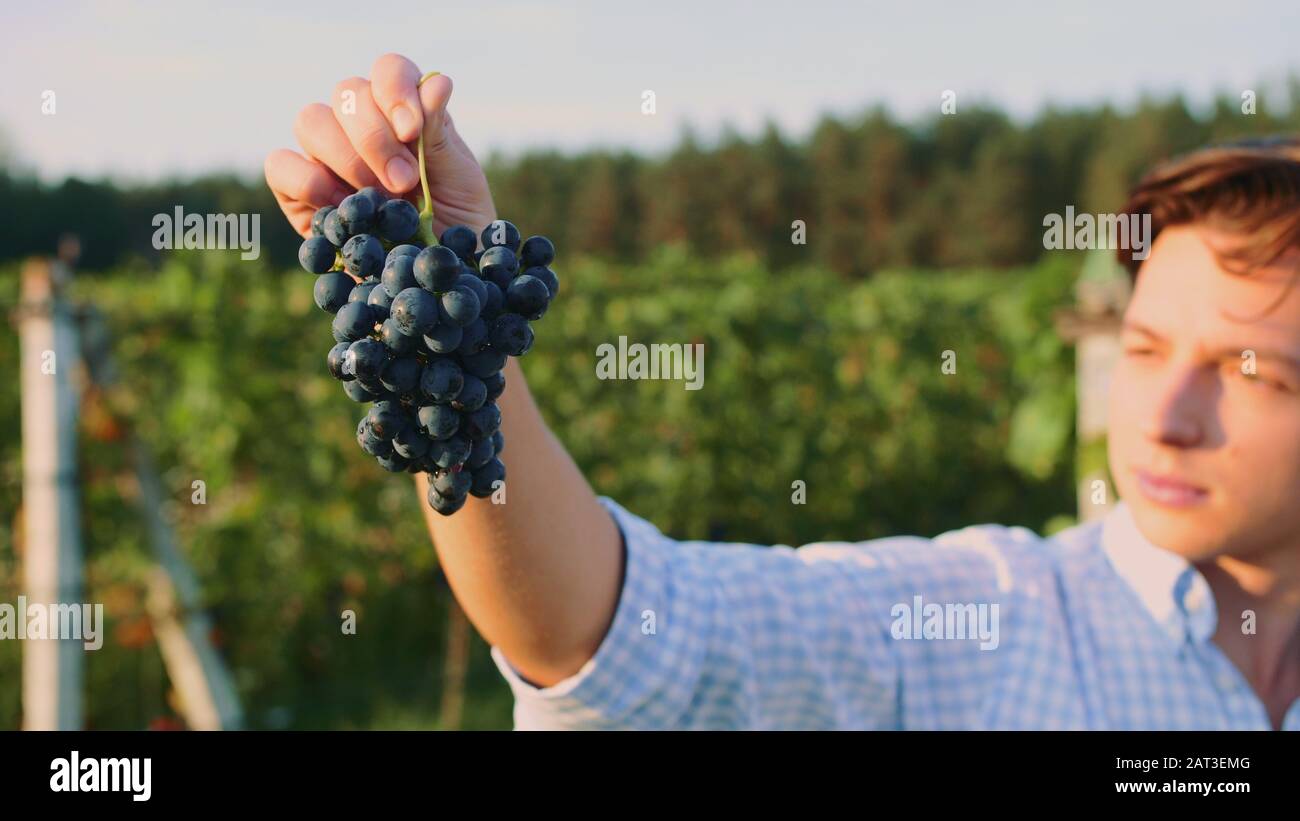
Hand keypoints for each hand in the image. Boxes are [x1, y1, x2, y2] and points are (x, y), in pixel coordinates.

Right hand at [265, 54, 495, 238]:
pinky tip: (342, 210)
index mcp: (404, 112)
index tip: (413, 131)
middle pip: (347, 93)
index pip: (388, 71)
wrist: (435, 284)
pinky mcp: (297, 193)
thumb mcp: (460, 183)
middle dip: (375, 138)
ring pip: (311, 120)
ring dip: (346, 158)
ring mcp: (325, 156)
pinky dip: (308, 182)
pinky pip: (281, 165)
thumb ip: (440, 136)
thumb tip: (437, 83)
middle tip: (403, 183)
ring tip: (379, 200)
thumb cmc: (456, 229)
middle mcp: (361, 126)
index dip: (395, 91)